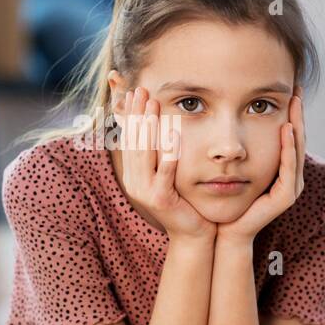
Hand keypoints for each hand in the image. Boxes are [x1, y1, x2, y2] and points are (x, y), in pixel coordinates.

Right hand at [117, 84, 215, 242]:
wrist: (194, 235)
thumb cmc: (186, 202)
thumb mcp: (170, 174)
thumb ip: (163, 153)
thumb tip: (163, 126)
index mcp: (134, 175)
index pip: (130, 139)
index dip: (132, 115)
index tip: (135, 92)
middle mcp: (134, 182)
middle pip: (135, 141)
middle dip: (138, 113)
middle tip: (141, 89)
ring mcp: (145, 191)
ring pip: (145, 153)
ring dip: (149, 126)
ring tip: (153, 104)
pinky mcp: (160, 200)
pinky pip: (164, 173)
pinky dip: (168, 154)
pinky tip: (173, 136)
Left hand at [215, 87, 306, 244]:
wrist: (223, 229)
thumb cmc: (223, 197)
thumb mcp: (231, 163)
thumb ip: (236, 144)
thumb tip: (228, 114)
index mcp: (280, 168)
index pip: (289, 134)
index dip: (290, 113)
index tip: (289, 88)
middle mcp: (290, 176)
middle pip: (298, 138)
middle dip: (298, 113)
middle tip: (297, 88)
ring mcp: (290, 187)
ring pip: (297, 150)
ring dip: (297, 125)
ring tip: (296, 102)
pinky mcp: (285, 197)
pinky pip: (289, 168)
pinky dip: (288, 149)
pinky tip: (286, 129)